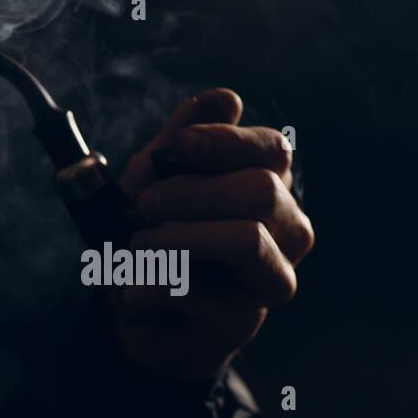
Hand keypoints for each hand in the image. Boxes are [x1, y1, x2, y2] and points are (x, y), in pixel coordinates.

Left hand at [109, 88, 314, 381]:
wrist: (130, 305)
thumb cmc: (152, 231)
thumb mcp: (156, 176)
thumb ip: (185, 137)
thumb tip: (226, 97)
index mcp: (268, 183)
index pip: (274, 149)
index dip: (226, 141)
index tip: (180, 148)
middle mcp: (287, 228)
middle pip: (261, 190)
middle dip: (189, 192)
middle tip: (144, 206)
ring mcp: (274, 276)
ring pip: (245, 239)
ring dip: (177, 237)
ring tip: (139, 245)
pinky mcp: (248, 319)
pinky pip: (207, 290)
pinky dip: (156, 283)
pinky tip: (135, 290)